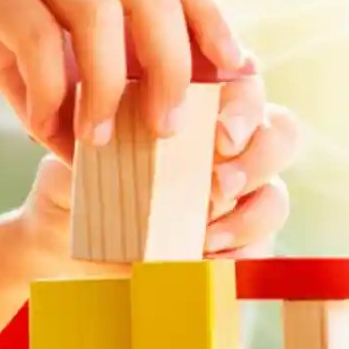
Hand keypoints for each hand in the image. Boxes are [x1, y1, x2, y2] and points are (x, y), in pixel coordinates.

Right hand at [0, 0, 243, 157]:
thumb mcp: (13, 41)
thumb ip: (61, 83)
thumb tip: (94, 150)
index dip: (214, 24)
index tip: (238, 77)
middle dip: (177, 68)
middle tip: (173, 131)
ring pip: (101, 12)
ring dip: (112, 87)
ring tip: (106, 140)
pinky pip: (34, 32)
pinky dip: (50, 87)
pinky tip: (43, 125)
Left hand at [20, 74, 299, 266]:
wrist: (66, 238)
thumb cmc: (78, 174)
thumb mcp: (81, 143)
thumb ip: (105, 129)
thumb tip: (115, 125)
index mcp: (201, 102)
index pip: (246, 87)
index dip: (245, 108)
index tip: (220, 136)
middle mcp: (234, 142)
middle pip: (281, 135)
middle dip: (257, 160)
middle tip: (217, 187)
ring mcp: (243, 194)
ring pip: (278, 195)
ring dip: (251, 216)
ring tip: (206, 237)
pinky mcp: (241, 240)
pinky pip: (262, 246)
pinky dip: (239, 255)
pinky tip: (205, 262)